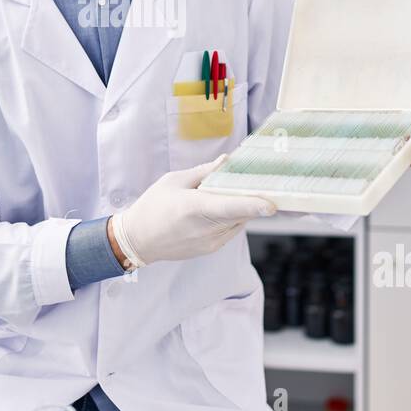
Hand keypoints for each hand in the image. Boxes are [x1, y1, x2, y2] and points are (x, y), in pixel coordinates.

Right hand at [109, 156, 275, 268]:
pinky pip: (231, 230)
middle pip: (241, 213)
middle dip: (251, 199)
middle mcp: (205, 229)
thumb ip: (203, 172)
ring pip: (238, 222)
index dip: (253, 206)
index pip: (230, 207)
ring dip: (240, 208)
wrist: (138, 240)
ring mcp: (209, 242)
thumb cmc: (153, 206)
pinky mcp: (210, 249)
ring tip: (227, 194)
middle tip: (257, 183)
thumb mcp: (174, 181)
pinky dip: (232, 218)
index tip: (272, 204)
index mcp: (194, 208)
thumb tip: (226, 161)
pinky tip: (219, 208)